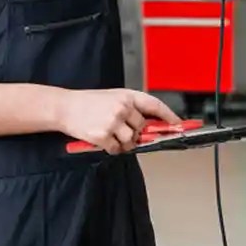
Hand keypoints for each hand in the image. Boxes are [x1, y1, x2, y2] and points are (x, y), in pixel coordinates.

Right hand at [57, 88, 183, 154]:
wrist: (64, 107)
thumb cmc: (88, 102)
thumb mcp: (112, 98)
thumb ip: (132, 108)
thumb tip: (151, 125)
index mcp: (127, 95)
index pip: (155, 105)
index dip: (170, 116)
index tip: (180, 125)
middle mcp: (122, 107)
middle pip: (142, 128)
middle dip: (135, 133)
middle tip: (121, 130)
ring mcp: (113, 121)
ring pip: (131, 141)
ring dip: (123, 143)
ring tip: (110, 134)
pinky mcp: (103, 135)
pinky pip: (117, 149)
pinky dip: (112, 148)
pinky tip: (103, 139)